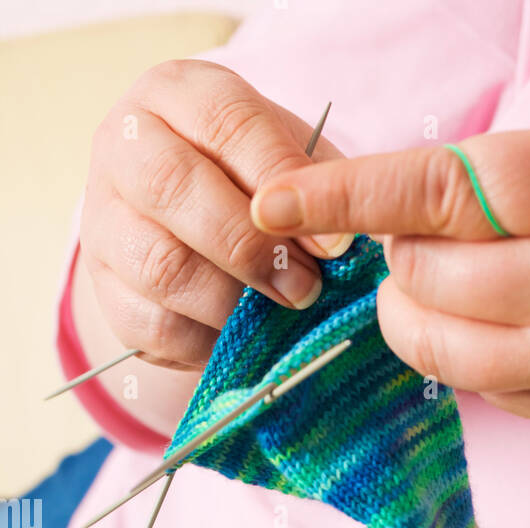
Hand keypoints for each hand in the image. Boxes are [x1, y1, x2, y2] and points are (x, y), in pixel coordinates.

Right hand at [79, 59, 351, 369]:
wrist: (187, 226)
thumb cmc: (251, 182)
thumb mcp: (288, 159)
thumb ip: (314, 185)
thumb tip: (337, 238)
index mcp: (176, 94)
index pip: (226, 123)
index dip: (282, 183)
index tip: (332, 242)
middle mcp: (125, 147)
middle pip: (173, 188)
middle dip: (250, 247)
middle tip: (304, 287)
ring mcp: (103, 220)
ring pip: (161, 266)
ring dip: (232, 301)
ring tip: (279, 313)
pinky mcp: (102, 289)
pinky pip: (155, 325)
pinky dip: (208, 341)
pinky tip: (242, 336)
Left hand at [252, 127, 529, 488]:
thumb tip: (422, 209)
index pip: (443, 189)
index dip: (349, 194)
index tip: (279, 199)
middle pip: (424, 279)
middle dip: (400, 262)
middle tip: (427, 247)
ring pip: (438, 350)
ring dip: (418, 319)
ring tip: (459, 293)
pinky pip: (486, 392)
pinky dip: (475, 360)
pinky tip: (521, 336)